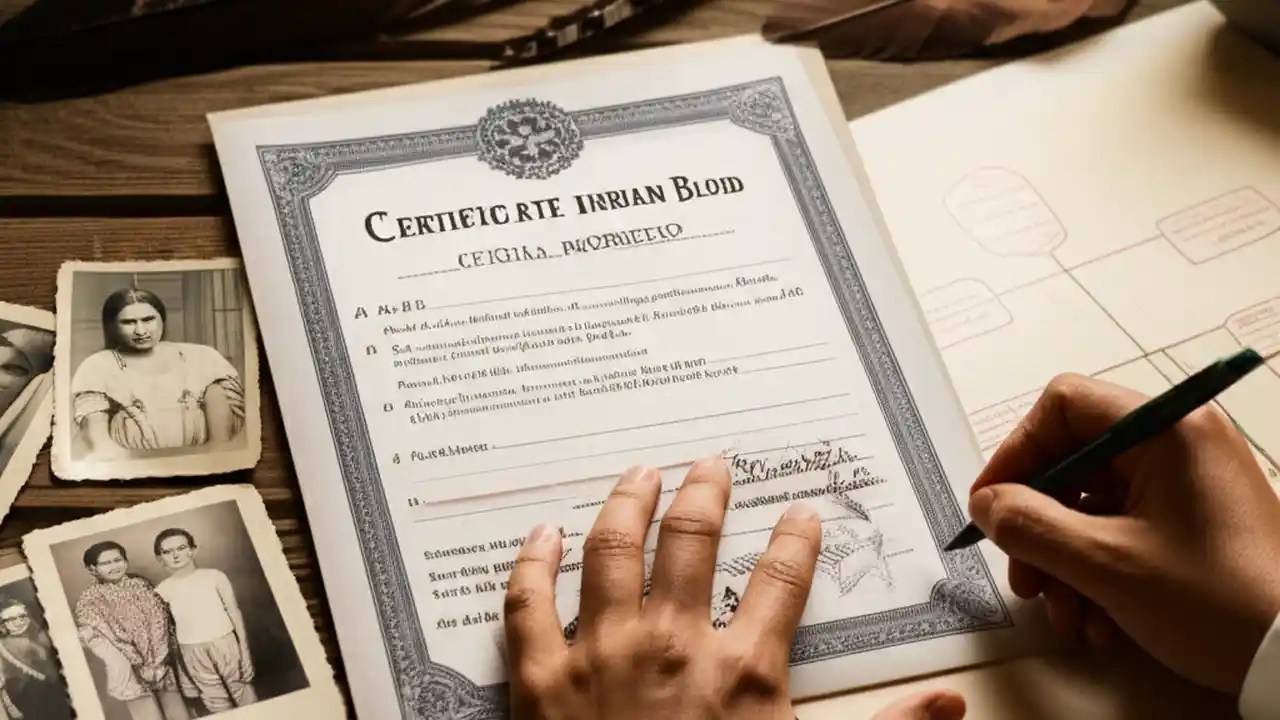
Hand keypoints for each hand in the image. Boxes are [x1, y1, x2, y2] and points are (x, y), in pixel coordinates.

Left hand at [503, 459, 966, 719]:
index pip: (780, 580)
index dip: (795, 540)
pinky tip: (541, 533)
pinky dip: (532, 563)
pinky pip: (528, 604)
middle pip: (689, 542)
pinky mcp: (541, 681)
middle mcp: (671, 645)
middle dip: (703, 495)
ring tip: (638, 474)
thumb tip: (954, 704)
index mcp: (742, 671)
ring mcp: (601, 656)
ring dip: (626, 504)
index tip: (800, 513)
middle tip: (709, 465)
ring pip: (611, 551)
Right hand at [968, 373, 1279, 695]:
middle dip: (1038, 525)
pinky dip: (1097, 572)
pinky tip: (1096, 621)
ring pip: (1092, 504)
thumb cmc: (1217, 601)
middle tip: (1024, 575)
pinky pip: (1122, 530)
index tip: (992, 504)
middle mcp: (1179, 444)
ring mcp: (1187, 483)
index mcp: (1167, 429)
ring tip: (1064, 614)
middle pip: (1074, 462)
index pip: (1064, 407)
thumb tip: (986, 504)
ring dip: (1063, 561)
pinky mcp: (1193, 521)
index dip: (1017, 452)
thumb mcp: (1106, 565)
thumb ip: (1031, 526)